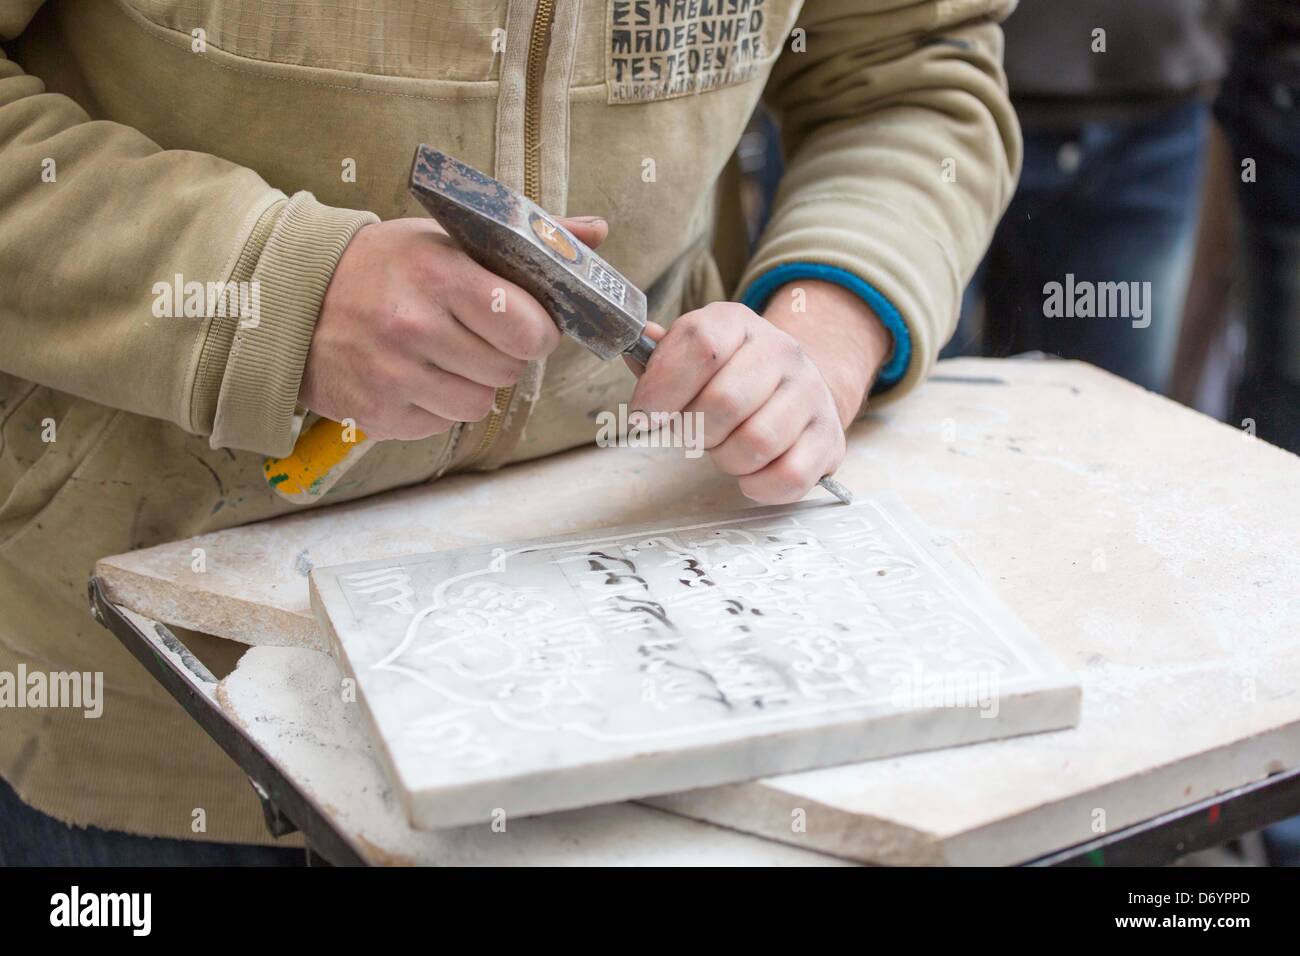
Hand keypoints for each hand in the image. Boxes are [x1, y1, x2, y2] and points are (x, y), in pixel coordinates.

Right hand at [301, 214, 608, 439]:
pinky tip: (415, 375)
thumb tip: (595, 233)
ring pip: (480, 403)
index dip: (537, 330)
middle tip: (478, 335)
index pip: (528, 328)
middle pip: (509, 369)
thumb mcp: (448, 239)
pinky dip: (438, 405)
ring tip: (444, 354)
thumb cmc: (385, 267)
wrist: (293, 300)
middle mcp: (413, 325)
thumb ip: (527, 240)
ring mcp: (393, 375)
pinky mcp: (379, 414)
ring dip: (473, 384)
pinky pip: (443, 424)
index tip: (523, 322)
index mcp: (439, 273)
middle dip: (504, 355)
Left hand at [629, 281, 889, 502]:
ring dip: (727, 459)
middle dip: (695, 431)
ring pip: (756, 442)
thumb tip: (639, 348)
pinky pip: (788, 476)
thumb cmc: (729, 376)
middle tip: (694, 433)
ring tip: (726, 448)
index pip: (699, 343)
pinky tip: (750, 473)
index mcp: (737, 323)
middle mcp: (782, 351)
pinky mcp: (829, 438)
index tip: (644, 416)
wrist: (795, 388)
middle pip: (723, 402)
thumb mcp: (691, 354)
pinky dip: (758, 485)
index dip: (662, 387)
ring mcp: (811, 393)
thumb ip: (659, 357)